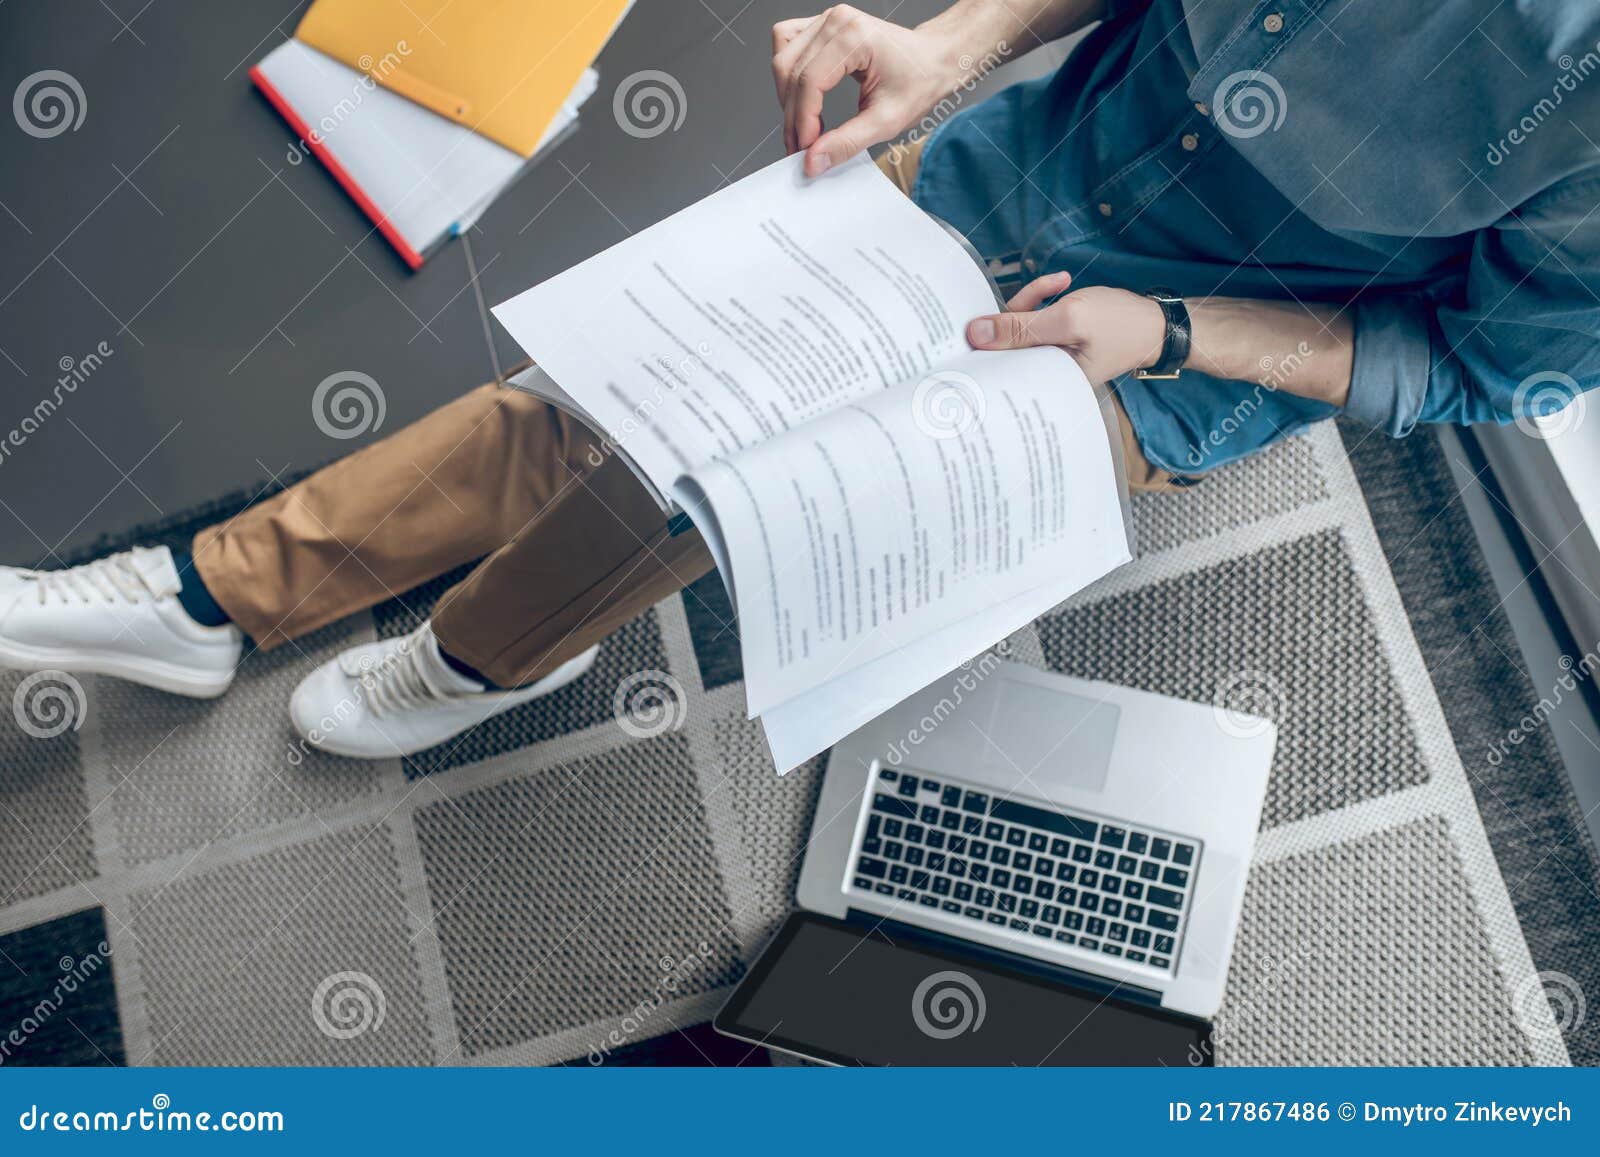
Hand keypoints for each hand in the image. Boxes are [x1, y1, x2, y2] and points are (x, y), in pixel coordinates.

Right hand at [772, 5, 965, 175]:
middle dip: (792, 116)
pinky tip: (802, 99)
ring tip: (804, 127)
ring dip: (787, 99)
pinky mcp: (821, 27)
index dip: (802, 121)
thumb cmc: (919, 80)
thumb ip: (847, 142)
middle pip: (790, 72)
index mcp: (854, 36)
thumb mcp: (887, 120)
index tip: (805, 150)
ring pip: (783, 60)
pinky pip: (786, 47)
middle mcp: (836, 21)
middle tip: (803, 147)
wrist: (934, 59)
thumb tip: (814, 161)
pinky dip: (788, 77)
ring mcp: (826, 21)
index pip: (810, 81)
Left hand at [965, 273, 1167, 382]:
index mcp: (1042, 381)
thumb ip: (1020, 327)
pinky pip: (1031, 319)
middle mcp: (1040, 374)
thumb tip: (973, 334)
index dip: (985, 338)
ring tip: (1062, 281)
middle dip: (1018, 308)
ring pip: (1016, 325)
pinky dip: (1042, 297)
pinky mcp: (1052, 341)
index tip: (982, 314)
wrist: (1156, 323)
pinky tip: (1062, 282)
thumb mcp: (1068, 319)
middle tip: (1050, 290)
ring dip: (1033, 297)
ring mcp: (1046, 357)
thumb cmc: (1120, 324)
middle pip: (1003, 342)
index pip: (996, 365)